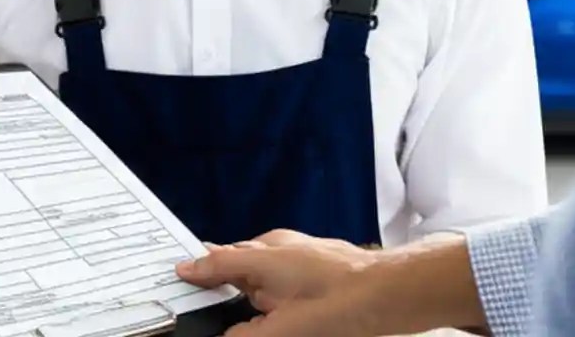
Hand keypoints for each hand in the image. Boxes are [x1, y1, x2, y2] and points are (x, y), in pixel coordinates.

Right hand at [176, 230, 382, 336]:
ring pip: (258, 259)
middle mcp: (277, 246)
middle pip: (236, 256)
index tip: (178, 272)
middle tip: (196, 275)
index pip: (218, 261)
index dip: (197, 269)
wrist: (396, 289)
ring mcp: (298, 248)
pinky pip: (278, 261)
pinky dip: (266, 275)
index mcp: (263, 258)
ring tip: (229, 284)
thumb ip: (251, 334)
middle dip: (217, 268)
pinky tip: (272, 291)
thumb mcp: (290, 329)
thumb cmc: (347, 304)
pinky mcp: (315, 256)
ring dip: (243, 273)